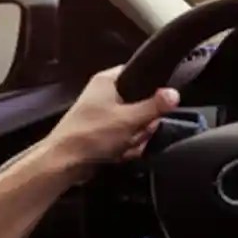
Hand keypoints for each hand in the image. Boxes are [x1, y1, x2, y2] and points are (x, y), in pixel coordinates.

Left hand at [44, 66, 179, 181]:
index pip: (139, 72)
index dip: (153, 86)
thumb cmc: (92, 134)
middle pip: (142, 101)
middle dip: (145, 121)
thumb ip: (154, 105)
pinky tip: (121, 153)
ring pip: (136, 121)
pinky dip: (127, 145)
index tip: (160, 101)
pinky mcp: (102, 132)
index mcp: (107, 80)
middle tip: (140, 129)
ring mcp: (103, 114)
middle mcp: (105, 93)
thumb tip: (176, 93)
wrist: (62, 164)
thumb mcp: (128, 119)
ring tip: (126, 145)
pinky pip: (126, 135)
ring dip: (137, 136)